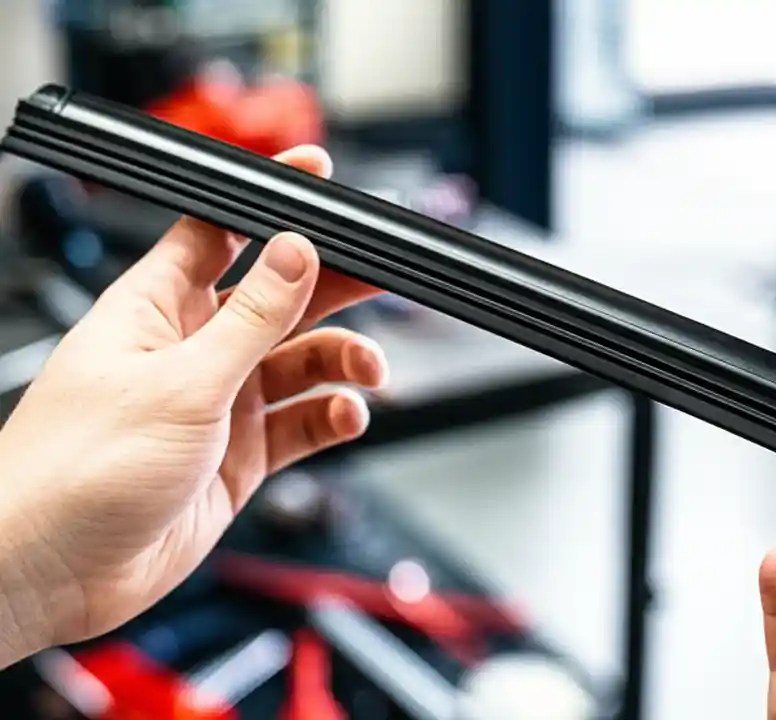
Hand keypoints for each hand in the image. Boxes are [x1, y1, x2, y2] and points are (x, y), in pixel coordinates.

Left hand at [0, 145, 384, 665]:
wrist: (53, 570)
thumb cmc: (76, 468)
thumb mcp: (182, 381)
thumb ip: (251, 318)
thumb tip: (296, 251)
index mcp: (158, 308)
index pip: (221, 230)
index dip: (272, 204)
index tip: (320, 179)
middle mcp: (192, 348)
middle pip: (280, 295)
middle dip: (333, 286)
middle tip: (385, 278)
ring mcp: (218, 402)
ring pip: (301, 361)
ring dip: (342, 362)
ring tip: (368, 372)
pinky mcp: (239, 455)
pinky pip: (303, 424)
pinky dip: (332, 417)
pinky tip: (346, 417)